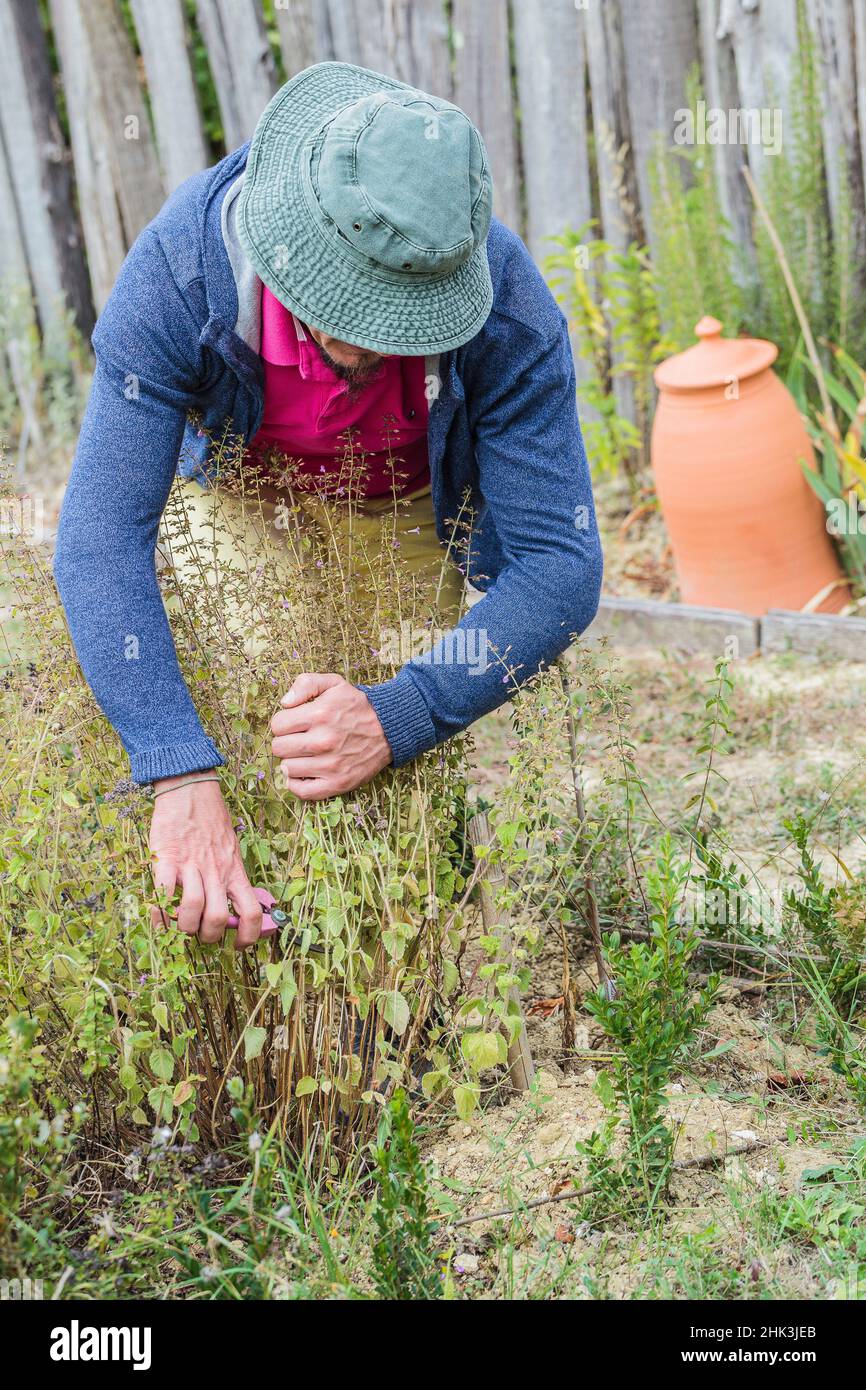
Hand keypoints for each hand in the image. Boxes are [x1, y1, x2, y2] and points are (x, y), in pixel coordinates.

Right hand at [148, 776, 262, 947]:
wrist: (190, 790)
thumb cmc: (211, 821)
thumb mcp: (232, 849)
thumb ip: (231, 877)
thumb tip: (233, 907)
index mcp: (235, 871)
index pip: (252, 912)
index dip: (248, 936)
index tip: (238, 945)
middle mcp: (217, 872)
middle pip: (217, 919)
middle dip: (208, 937)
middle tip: (200, 934)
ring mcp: (192, 866)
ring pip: (192, 910)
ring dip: (184, 927)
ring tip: (180, 926)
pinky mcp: (167, 859)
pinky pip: (163, 893)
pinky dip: (159, 912)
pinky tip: (159, 917)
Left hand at [270, 673, 391, 799]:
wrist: (390, 729)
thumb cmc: (357, 706)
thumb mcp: (334, 684)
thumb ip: (306, 684)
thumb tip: (284, 703)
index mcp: (320, 714)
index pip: (277, 725)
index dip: (284, 723)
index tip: (295, 724)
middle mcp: (323, 741)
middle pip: (279, 748)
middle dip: (286, 741)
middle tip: (300, 739)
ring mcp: (330, 765)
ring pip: (287, 769)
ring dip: (293, 761)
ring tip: (306, 754)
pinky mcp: (337, 783)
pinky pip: (302, 791)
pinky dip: (298, 784)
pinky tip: (305, 772)